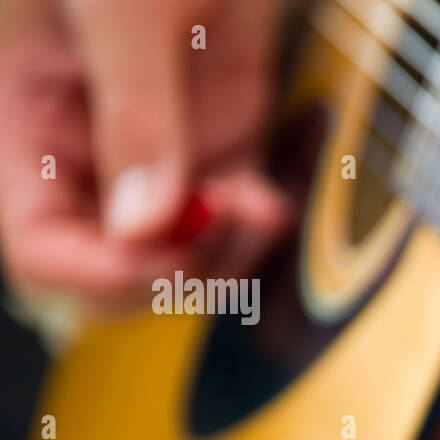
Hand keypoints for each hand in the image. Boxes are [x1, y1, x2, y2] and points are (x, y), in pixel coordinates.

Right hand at [0, 0, 289, 311]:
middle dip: (166, 271)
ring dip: (222, 255)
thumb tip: (144, 223)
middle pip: (112, 264)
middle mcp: (89, 147)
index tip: (157, 252)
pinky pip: (233, 212)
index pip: (39, 245)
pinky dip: (254, 224)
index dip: (95, 271)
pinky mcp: (220, 136)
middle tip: (213, 233)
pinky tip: (268, 207)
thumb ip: (132, 113)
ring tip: (251, 214)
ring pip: (182, 250)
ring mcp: (161, 148)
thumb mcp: (117, 7)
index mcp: (28, 119)